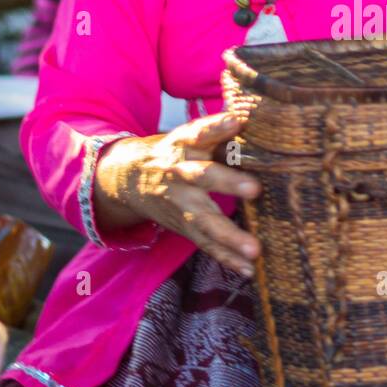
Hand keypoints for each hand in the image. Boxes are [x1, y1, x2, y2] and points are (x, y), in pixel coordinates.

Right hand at [93, 113, 260, 275]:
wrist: (130, 179)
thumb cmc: (175, 153)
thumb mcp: (190, 137)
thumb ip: (219, 131)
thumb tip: (256, 117)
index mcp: (183, 145)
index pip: (199, 132)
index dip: (216, 126)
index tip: (237, 120)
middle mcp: (180, 173)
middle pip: (203, 177)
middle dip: (228, 183)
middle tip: (255, 188)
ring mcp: (181, 204)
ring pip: (205, 220)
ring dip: (230, 236)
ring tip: (254, 250)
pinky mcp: (185, 227)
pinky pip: (206, 244)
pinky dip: (226, 258)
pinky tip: (248, 269)